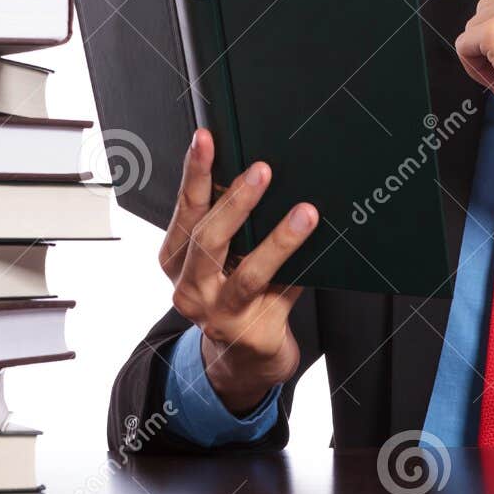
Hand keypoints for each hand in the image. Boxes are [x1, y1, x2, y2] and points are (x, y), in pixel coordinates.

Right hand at [158, 129, 317, 414]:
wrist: (243, 354)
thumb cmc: (232, 290)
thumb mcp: (219, 256)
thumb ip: (227, 222)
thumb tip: (257, 172)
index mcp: (175, 258)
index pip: (185, 208)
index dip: (195, 172)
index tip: (205, 139)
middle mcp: (189, 287)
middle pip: (209, 238)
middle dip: (237, 201)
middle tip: (262, 170)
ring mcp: (219, 314)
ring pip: (248, 273)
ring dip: (278, 241)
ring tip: (305, 213)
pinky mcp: (252, 332)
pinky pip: (281, 295)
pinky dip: (298, 271)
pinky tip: (317, 252)